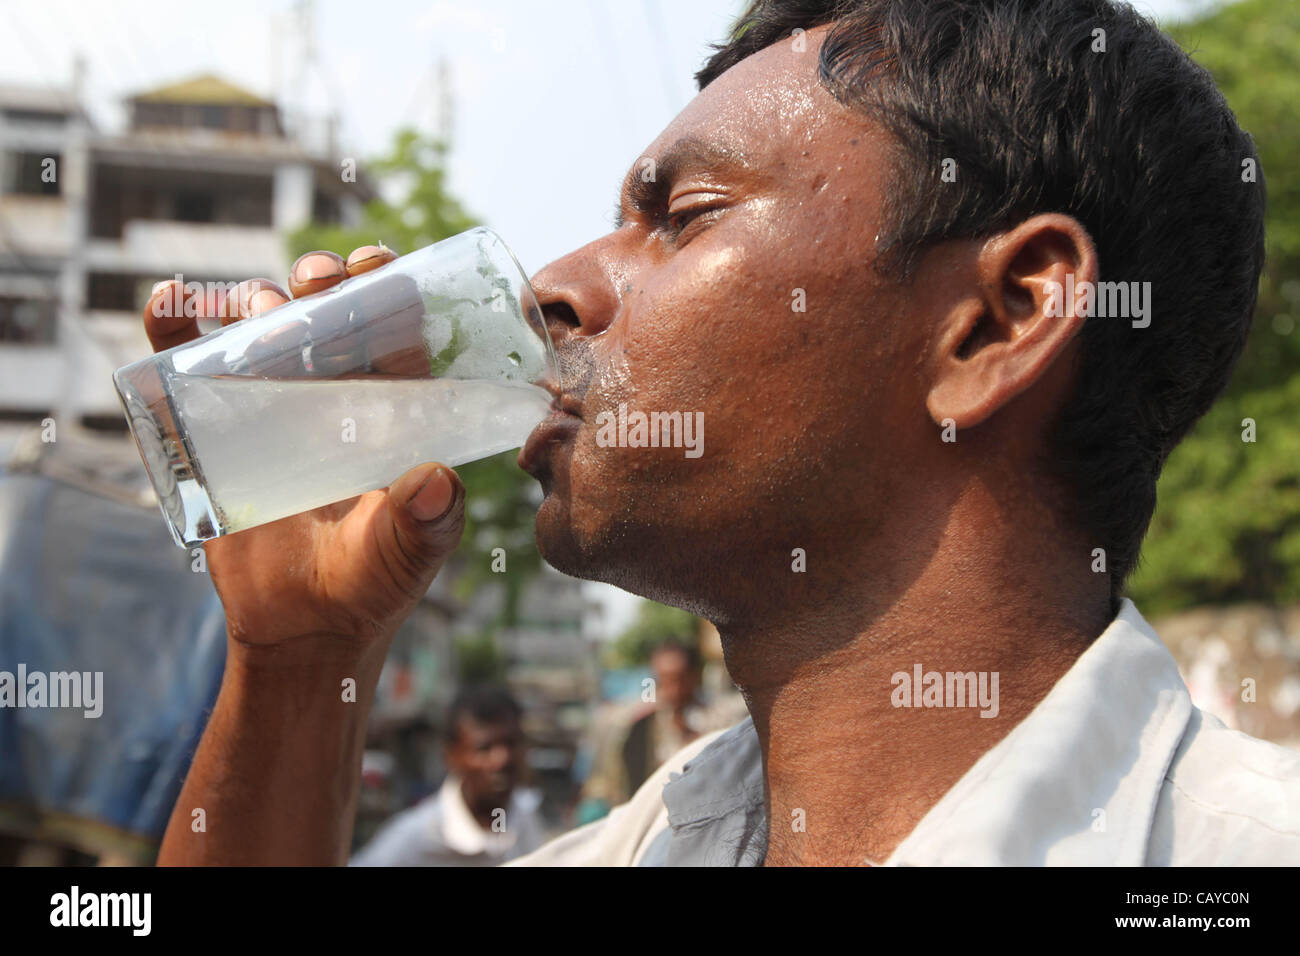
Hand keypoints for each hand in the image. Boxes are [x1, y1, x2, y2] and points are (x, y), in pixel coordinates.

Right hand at [141, 246, 465, 647]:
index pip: (396, 332)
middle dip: (323, 283)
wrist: (296, 628)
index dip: (390, 289)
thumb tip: (434, 482)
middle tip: (316, 281)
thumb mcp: (402, 558)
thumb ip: (424, 526)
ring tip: (256, 305)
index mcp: (392, 412)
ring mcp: (272, 408)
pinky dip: (175, 327)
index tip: (376, 266)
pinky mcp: (214, 429)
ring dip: (255, 299)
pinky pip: (188, 366)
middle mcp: (335, 398)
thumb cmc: (367, 587)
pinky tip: (169, 301)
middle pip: (329, 317)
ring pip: (262, 331)